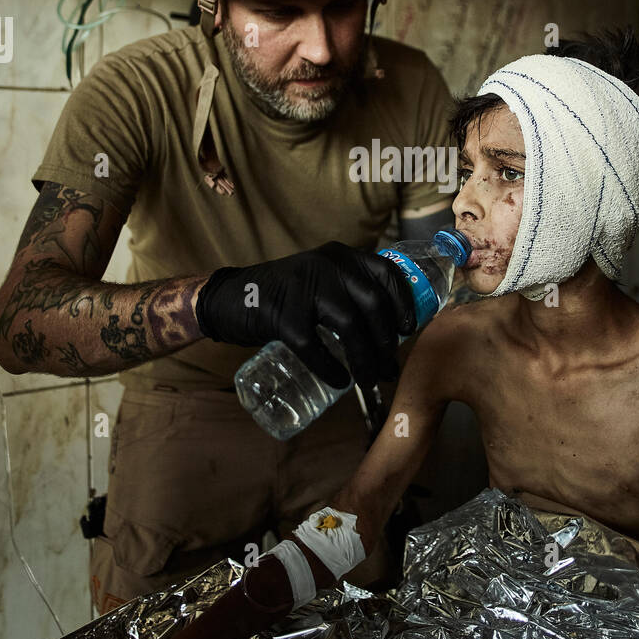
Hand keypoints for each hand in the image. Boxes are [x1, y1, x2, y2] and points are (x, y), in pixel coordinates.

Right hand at [195, 242, 414, 388]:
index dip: (403, 303)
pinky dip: (330, 368)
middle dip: (386, 341)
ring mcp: (303, 289)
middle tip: (387, 367)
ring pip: (348, 326)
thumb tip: (390, 329)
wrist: (229, 298)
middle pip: (372, 304)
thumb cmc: (283, 295)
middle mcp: (326, 266)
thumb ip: (349, 291)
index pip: (386, 273)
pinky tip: (339, 381)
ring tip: (368, 381)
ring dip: (364, 359)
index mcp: (341, 257)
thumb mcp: (320, 280)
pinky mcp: (282, 316)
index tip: (408, 329)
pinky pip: (314, 347)